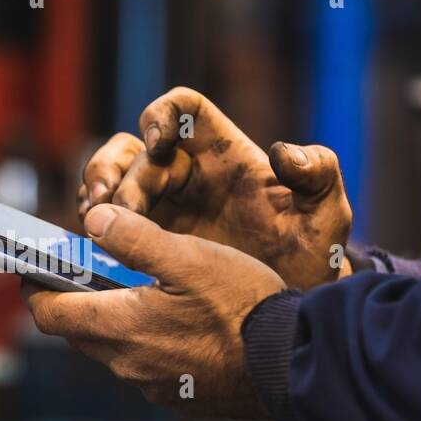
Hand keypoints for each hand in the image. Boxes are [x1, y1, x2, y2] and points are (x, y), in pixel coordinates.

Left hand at [24, 203, 285, 418]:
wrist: (293, 365)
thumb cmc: (244, 307)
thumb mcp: (189, 258)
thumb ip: (135, 239)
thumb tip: (92, 220)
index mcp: (120, 327)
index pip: (49, 314)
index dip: (35, 289)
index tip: (35, 270)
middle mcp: (128, 364)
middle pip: (78, 331)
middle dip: (76, 301)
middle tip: (91, 271)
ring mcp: (153, 386)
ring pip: (114, 350)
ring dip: (115, 322)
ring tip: (143, 292)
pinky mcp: (180, 398)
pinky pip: (147, 367)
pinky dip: (148, 344)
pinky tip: (180, 324)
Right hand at [77, 87, 351, 290]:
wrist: (292, 310)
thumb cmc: (313, 257)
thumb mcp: (327, 216)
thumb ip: (320, 175)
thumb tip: (286, 153)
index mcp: (225, 155)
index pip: (185, 110)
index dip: (164, 114)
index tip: (158, 143)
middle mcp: (189, 174)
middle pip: (136, 149)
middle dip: (117, 170)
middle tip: (108, 203)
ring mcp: (165, 207)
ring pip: (114, 179)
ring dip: (97, 190)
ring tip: (92, 218)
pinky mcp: (148, 241)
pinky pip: (110, 222)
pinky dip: (96, 225)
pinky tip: (94, 243)